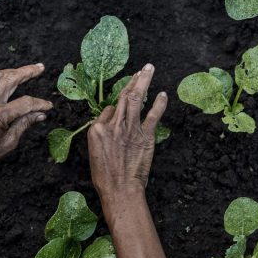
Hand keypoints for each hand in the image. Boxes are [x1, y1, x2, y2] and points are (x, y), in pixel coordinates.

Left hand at [0, 63, 52, 170]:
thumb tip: (39, 115)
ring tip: (24, 72)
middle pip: (10, 79)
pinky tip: (3, 81)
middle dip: (27, 71)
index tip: (48, 106)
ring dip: (12, 72)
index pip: (25, 103)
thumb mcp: (7, 144)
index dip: (39, 104)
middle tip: (40, 68)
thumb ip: (23, 125)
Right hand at [88, 64, 167, 201]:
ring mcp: (130, 128)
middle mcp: (113, 125)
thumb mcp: (94, 153)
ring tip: (148, 69)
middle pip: (123, 97)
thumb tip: (107, 123)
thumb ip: (101, 135)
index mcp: (96, 129)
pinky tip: (162, 94)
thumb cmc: (105, 176)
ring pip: (137, 98)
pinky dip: (159, 103)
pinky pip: (153, 115)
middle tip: (140, 69)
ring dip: (143, 81)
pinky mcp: (145, 135)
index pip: (108, 110)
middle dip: (132, 80)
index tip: (119, 110)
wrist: (120, 188)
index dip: (114, 110)